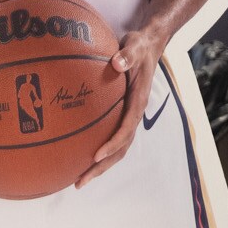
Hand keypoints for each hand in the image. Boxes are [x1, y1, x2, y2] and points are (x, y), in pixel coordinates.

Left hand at [76, 26, 158, 186]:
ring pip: (117, 148)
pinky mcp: (121, 113)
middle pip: (121, 148)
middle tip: (80, 181)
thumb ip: (127, 56)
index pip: (127, 128)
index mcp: (138, 101)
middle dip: (102, 166)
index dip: (113, 143)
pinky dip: (99, 152)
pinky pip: (111, 137)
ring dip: (100, 166)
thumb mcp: (135, 47)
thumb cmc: (139, 47)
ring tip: (78, 179)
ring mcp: (128, 115)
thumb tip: (116, 64)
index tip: (96, 155)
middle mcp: (134, 113)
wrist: (148, 46)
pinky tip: (79, 156)